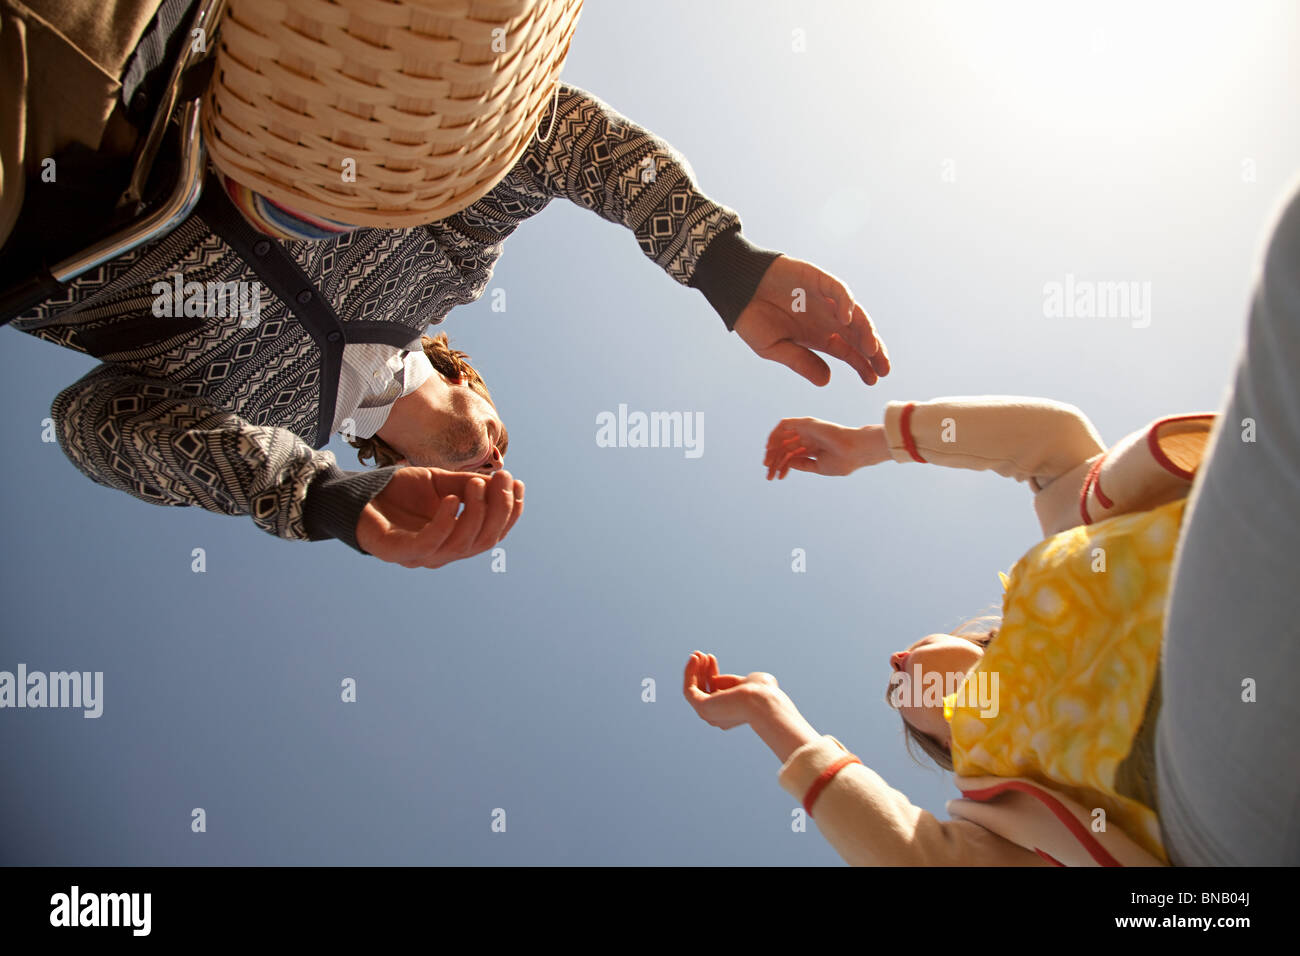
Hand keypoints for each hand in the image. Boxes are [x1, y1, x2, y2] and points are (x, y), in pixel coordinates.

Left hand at [356, 466, 523, 568]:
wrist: (358, 493)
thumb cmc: (400, 491)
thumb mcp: (441, 483)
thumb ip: (467, 486)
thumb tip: (501, 481)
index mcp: (457, 540)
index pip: (494, 533)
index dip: (510, 511)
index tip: (516, 482)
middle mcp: (444, 553)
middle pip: (485, 541)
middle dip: (500, 509)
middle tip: (502, 478)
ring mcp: (422, 556)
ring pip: (464, 543)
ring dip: (477, 512)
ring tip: (476, 484)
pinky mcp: (399, 552)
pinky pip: (431, 542)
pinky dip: (446, 521)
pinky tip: (450, 499)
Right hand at [683, 651, 779, 729]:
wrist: (763, 700)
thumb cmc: (764, 692)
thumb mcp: (750, 682)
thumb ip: (734, 682)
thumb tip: (717, 679)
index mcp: (730, 712)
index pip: (714, 691)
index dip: (710, 673)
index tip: (710, 657)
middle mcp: (718, 716)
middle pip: (703, 690)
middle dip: (701, 671)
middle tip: (700, 654)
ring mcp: (709, 713)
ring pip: (695, 690)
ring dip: (694, 671)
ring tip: (696, 654)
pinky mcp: (702, 708)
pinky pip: (689, 689)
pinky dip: (689, 673)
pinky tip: (694, 659)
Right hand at [734, 255, 889, 386]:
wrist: (735, 288)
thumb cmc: (751, 318)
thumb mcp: (775, 348)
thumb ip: (800, 362)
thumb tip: (827, 381)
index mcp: (818, 336)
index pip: (849, 352)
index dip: (863, 365)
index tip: (874, 380)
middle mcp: (827, 318)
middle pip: (858, 335)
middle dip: (873, 352)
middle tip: (883, 369)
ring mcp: (825, 298)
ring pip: (855, 314)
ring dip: (865, 330)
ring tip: (872, 349)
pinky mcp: (818, 279)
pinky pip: (838, 290)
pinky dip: (846, 303)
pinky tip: (847, 321)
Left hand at [764, 418, 888, 478]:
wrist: (854, 452)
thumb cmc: (842, 461)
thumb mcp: (818, 467)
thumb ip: (802, 464)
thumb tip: (787, 463)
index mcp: (813, 449)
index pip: (792, 456)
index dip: (782, 467)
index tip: (776, 478)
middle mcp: (808, 439)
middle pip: (785, 448)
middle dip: (775, 461)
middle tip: (768, 474)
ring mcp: (807, 431)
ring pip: (783, 438)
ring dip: (772, 450)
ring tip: (767, 464)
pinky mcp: (806, 424)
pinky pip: (784, 425)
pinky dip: (774, 434)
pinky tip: (770, 447)